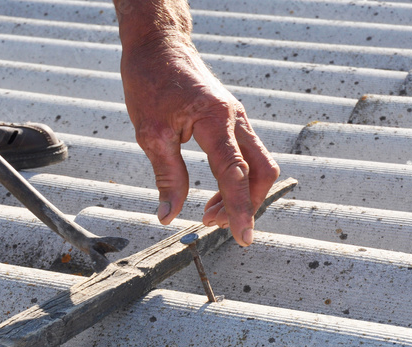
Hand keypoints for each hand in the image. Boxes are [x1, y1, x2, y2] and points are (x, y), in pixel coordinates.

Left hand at [119, 31, 279, 245]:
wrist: (159, 45)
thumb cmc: (151, 81)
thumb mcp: (150, 132)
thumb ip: (167, 175)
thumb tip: (168, 214)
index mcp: (216, 120)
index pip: (235, 174)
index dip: (239, 208)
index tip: (242, 236)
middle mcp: (235, 119)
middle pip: (261, 172)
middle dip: (246, 204)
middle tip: (215, 224)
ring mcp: (238, 119)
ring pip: (259, 165)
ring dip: (242, 194)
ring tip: (210, 212)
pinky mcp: (233, 120)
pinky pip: (248, 155)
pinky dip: (238, 179)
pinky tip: (217, 191)